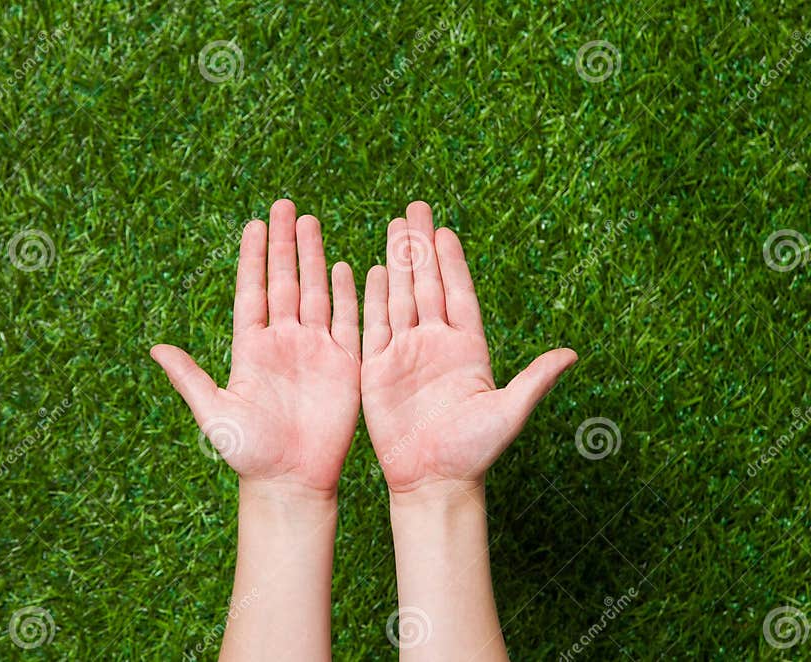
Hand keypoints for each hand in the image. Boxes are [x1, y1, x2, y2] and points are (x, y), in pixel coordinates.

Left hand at [151, 199, 360, 495]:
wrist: (290, 482)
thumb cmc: (249, 453)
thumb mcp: (214, 414)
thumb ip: (190, 378)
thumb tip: (155, 349)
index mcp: (251, 348)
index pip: (253, 291)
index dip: (253, 258)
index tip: (255, 223)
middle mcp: (283, 342)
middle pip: (285, 281)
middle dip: (285, 243)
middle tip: (286, 204)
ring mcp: (315, 351)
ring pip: (316, 293)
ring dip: (314, 258)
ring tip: (312, 222)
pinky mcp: (344, 366)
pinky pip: (348, 322)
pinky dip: (348, 294)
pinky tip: (346, 266)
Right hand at [361, 201, 576, 493]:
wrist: (433, 481)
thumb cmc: (474, 452)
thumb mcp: (509, 412)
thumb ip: (534, 379)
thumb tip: (571, 355)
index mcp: (468, 349)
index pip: (458, 294)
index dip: (451, 261)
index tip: (445, 230)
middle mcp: (436, 345)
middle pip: (426, 284)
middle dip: (420, 246)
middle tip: (414, 209)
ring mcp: (405, 354)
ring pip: (400, 297)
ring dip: (397, 262)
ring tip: (393, 227)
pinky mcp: (378, 370)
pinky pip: (374, 325)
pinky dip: (372, 297)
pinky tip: (371, 270)